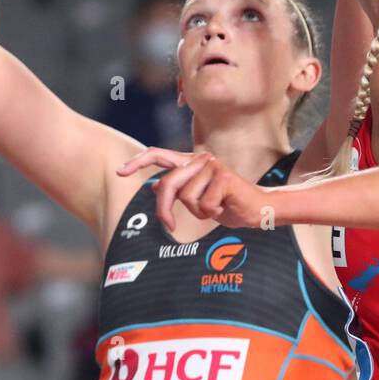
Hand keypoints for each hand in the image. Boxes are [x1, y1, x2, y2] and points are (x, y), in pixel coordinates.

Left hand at [116, 148, 272, 231]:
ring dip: (199, 212)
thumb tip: (154, 186)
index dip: (138, 162)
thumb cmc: (227, 205)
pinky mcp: (223, 177)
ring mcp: (212, 166)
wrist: (257, 209)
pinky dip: (212, 213)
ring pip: (187, 197)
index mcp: (191, 163)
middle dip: (165, 208)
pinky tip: (225, 207)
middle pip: (168, 184)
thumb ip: (179, 190)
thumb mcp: (198, 199)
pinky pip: (204, 204)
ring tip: (215, 208)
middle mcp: (200, 160)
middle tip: (169, 225)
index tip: (120, 171)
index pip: (159, 155)